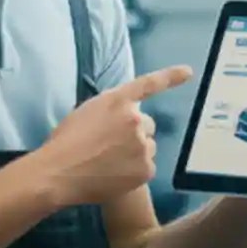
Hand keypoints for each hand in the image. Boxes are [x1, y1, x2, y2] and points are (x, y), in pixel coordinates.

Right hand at [36, 65, 193, 206]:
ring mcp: (142, 145)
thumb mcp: (86, 112)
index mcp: (118, 100)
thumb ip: (110, 109)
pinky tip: (113, 175)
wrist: (58, 172)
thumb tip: (124, 116)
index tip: (188, 72)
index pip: (149, 84)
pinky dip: (134, 171)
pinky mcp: (146, 169)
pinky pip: (146, 167)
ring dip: (135, 152)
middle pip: (147, 125)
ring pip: (147, 146)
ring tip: (108, 162)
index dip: (170, 76)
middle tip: (111, 145)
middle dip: (135, 132)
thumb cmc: (65, 142)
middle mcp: (135, 119)